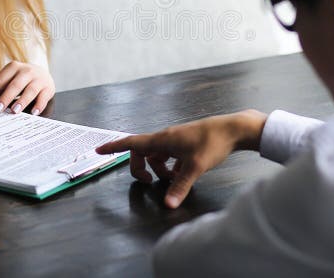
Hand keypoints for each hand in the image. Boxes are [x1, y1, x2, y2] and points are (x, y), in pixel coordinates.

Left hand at [0, 62, 55, 115]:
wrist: (43, 73)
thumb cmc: (21, 79)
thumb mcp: (10, 79)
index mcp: (13, 67)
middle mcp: (27, 71)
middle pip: (15, 85)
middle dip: (5, 98)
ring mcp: (39, 79)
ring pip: (30, 90)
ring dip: (22, 101)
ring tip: (14, 111)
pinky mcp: (48, 87)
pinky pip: (43, 98)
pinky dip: (38, 106)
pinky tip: (33, 113)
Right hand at [96, 110, 267, 208]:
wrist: (234, 129)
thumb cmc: (213, 143)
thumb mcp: (195, 167)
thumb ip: (180, 186)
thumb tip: (168, 204)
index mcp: (162, 140)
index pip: (131, 143)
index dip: (114, 147)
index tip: (99, 150)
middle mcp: (166, 138)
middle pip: (142, 152)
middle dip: (140, 168)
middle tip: (148, 183)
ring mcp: (176, 139)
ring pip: (157, 155)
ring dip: (158, 169)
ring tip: (171, 180)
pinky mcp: (185, 143)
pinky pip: (169, 155)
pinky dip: (170, 166)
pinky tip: (182, 174)